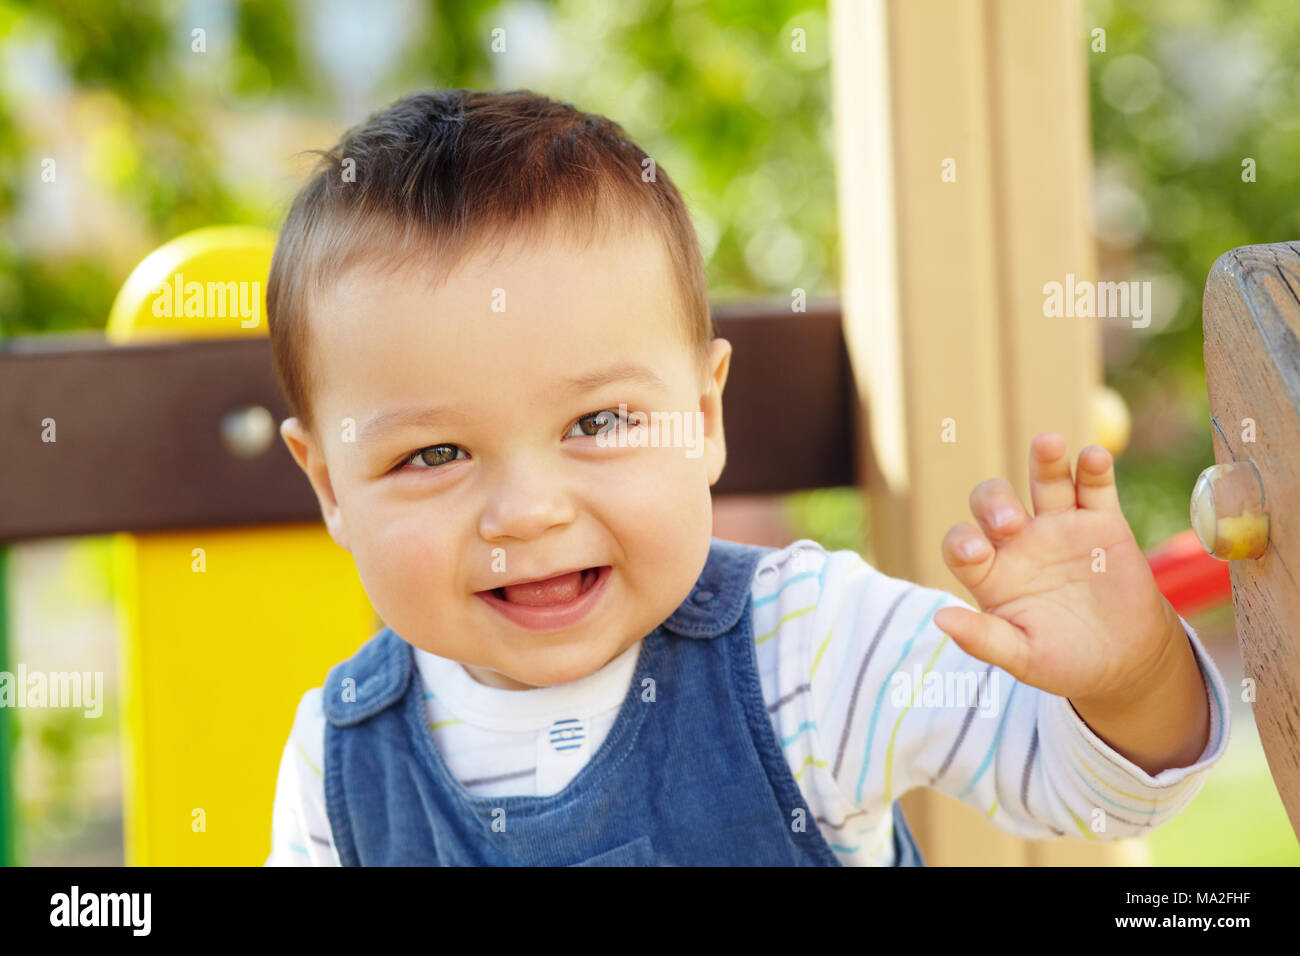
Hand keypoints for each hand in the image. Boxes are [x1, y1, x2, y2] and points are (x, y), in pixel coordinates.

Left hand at [933, 432, 1183, 706]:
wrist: (1125, 660)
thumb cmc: (1065, 661)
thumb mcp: (1024, 659)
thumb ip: (984, 640)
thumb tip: (940, 620)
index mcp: (991, 574)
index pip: (961, 546)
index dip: (961, 542)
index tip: (976, 552)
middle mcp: (1020, 543)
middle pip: (994, 503)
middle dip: (996, 503)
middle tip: (1010, 523)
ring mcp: (1060, 527)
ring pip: (1045, 482)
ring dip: (1045, 460)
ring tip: (1049, 444)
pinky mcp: (1102, 522)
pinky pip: (1094, 488)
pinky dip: (1093, 469)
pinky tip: (1093, 457)